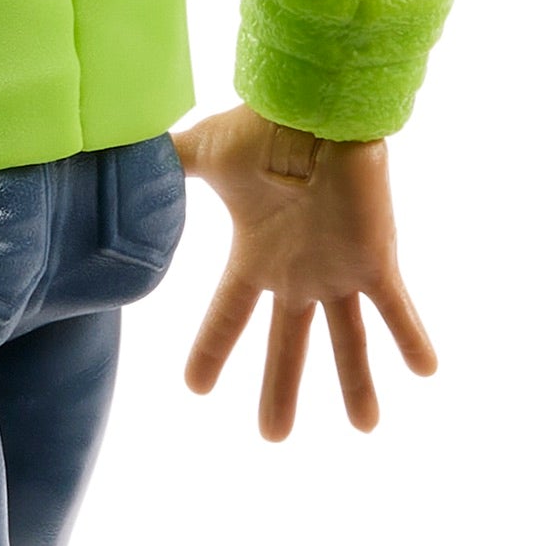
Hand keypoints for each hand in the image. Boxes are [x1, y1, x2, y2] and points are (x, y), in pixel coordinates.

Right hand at [174, 109, 437, 439]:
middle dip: (281, 390)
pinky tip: (428, 370)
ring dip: (357, 384)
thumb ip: (168, 166)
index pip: (230, 315)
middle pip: (289, 345)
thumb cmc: (261, 126)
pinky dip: (411, 337)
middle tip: (273, 437)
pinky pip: (396, 306)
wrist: (315, 107)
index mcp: (258, 257)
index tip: (196, 388)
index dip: (213, 350)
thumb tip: (117, 163)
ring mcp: (338, 269)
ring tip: (367, 427)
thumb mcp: (202, 152)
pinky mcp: (374, 258)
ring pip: (349, 339)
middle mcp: (299, 272)